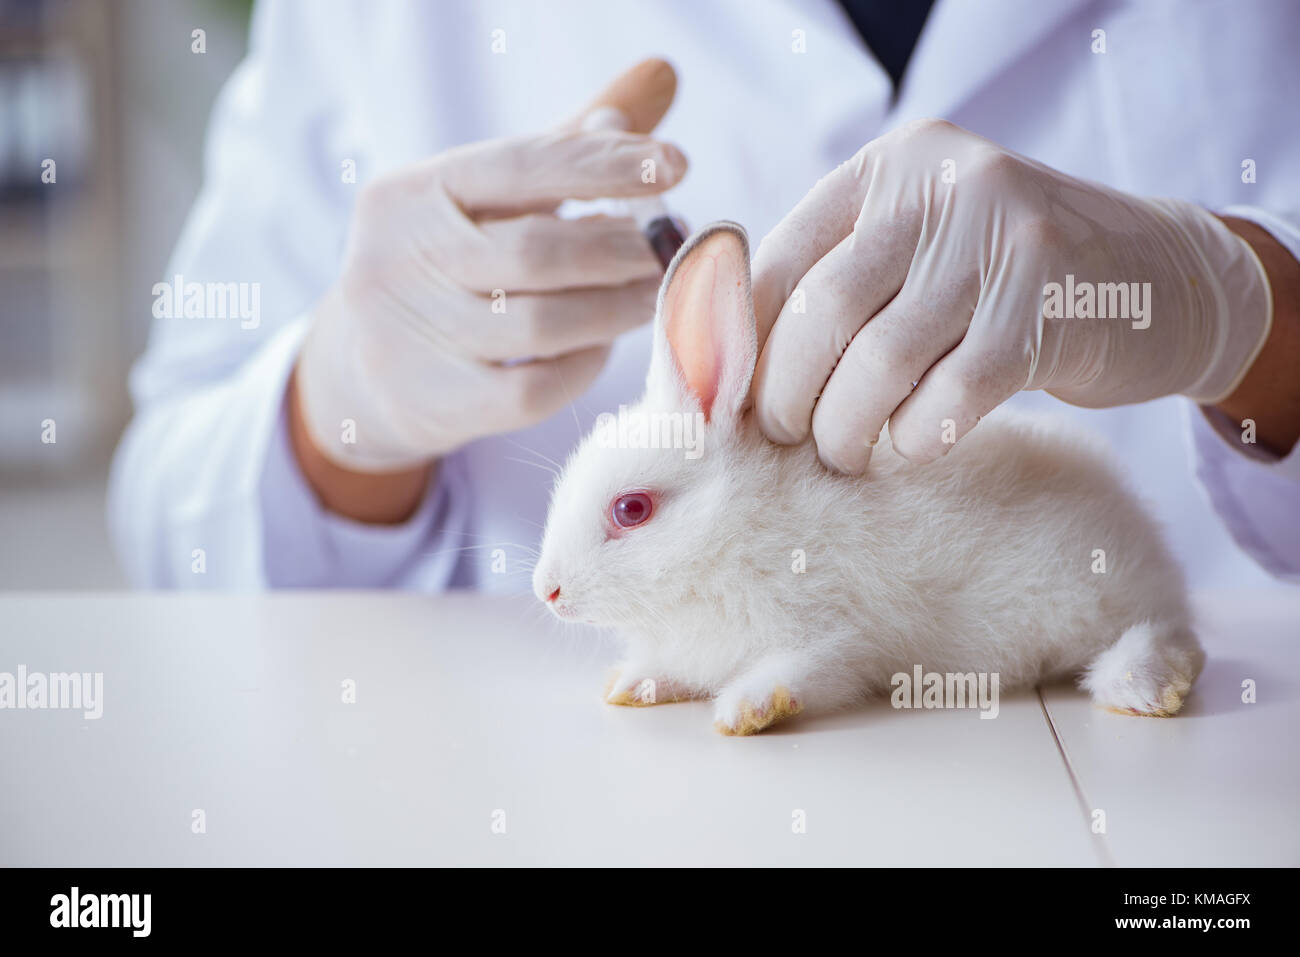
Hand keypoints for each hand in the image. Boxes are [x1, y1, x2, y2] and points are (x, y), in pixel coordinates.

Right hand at [293, 60, 684, 495]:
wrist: (361, 377)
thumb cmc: (446, 269)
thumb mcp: (485, 202)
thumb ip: (566, 148)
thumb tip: (658, 82)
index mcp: (408, 196)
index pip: (520, 167)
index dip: (604, 166)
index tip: (677, 166)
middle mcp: (396, 262)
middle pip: (536, 252)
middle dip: (621, 249)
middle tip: (672, 249)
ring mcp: (408, 339)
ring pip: (543, 325)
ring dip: (617, 308)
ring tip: (653, 293)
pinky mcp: (435, 404)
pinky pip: (536, 388)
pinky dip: (584, 365)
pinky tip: (602, 345)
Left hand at [750, 119, 1271, 472]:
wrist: (1158, 279)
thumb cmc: (1004, 283)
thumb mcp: (919, 250)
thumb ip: (837, 282)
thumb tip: (724, 370)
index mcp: (890, 167)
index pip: (779, 257)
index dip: (741, 343)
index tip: (733, 402)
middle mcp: (943, 186)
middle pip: (822, 311)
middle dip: (786, 396)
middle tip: (788, 440)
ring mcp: (1003, 240)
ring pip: (881, 362)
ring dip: (845, 430)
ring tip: (842, 456)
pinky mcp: (1049, 308)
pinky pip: (951, 397)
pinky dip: (916, 438)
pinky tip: (912, 447)